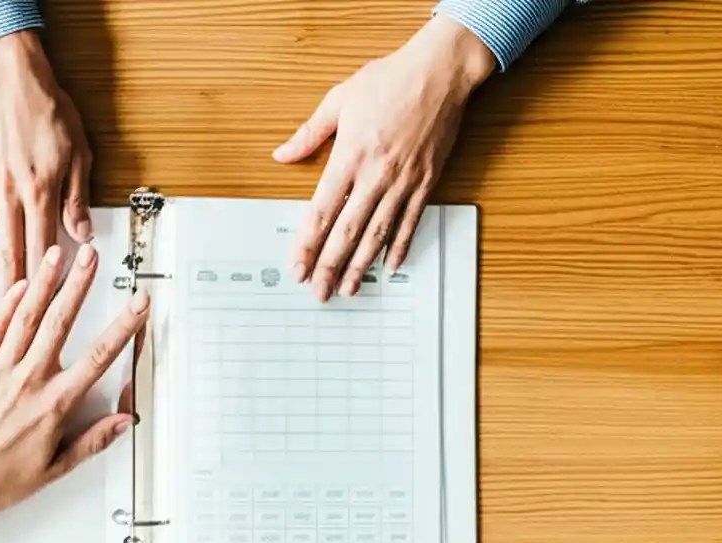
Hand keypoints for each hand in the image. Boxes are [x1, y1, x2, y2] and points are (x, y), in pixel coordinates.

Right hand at [0, 30, 93, 313]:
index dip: (46, 282)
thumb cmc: (50, 112)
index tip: (45, 310)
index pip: (45, 249)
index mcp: (41, 194)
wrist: (14, 78)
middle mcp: (10, 197)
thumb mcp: (79, 154)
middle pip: (9, 254)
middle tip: (3, 328)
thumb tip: (83, 235)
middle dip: (7, 295)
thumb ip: (77, 198)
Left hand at [0, 243, 148, 524]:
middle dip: (78, 286)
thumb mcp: (58, 467)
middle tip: (92, 257)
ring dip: (42, 283)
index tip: (138, 303)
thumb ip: (93, 440)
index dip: (122, 326)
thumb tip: (125, 420)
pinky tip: (19, 286)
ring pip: (25, 318)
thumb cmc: (6, 479)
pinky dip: (6, 306)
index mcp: (54, 404)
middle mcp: (28, 381)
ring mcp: (0, 372)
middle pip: (59, 323)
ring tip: (55, 255)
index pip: (98, 357)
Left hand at [274, 16, 494, 300]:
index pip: (322, 211)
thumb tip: (282, 155)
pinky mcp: (427, 180)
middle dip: (330, 266)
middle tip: (318, 292)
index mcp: (350, 156)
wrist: (440, 71)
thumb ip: (309, 134)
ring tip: (348, 289)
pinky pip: (410, 221)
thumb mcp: (339, 100)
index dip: (307, 243)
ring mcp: (404, 181)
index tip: (297, 266)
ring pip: (378, 233)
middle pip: (348, 231)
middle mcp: (376, 174)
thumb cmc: (389, 80)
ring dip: (361, 265)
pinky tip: (388, 266)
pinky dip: (399, 246)